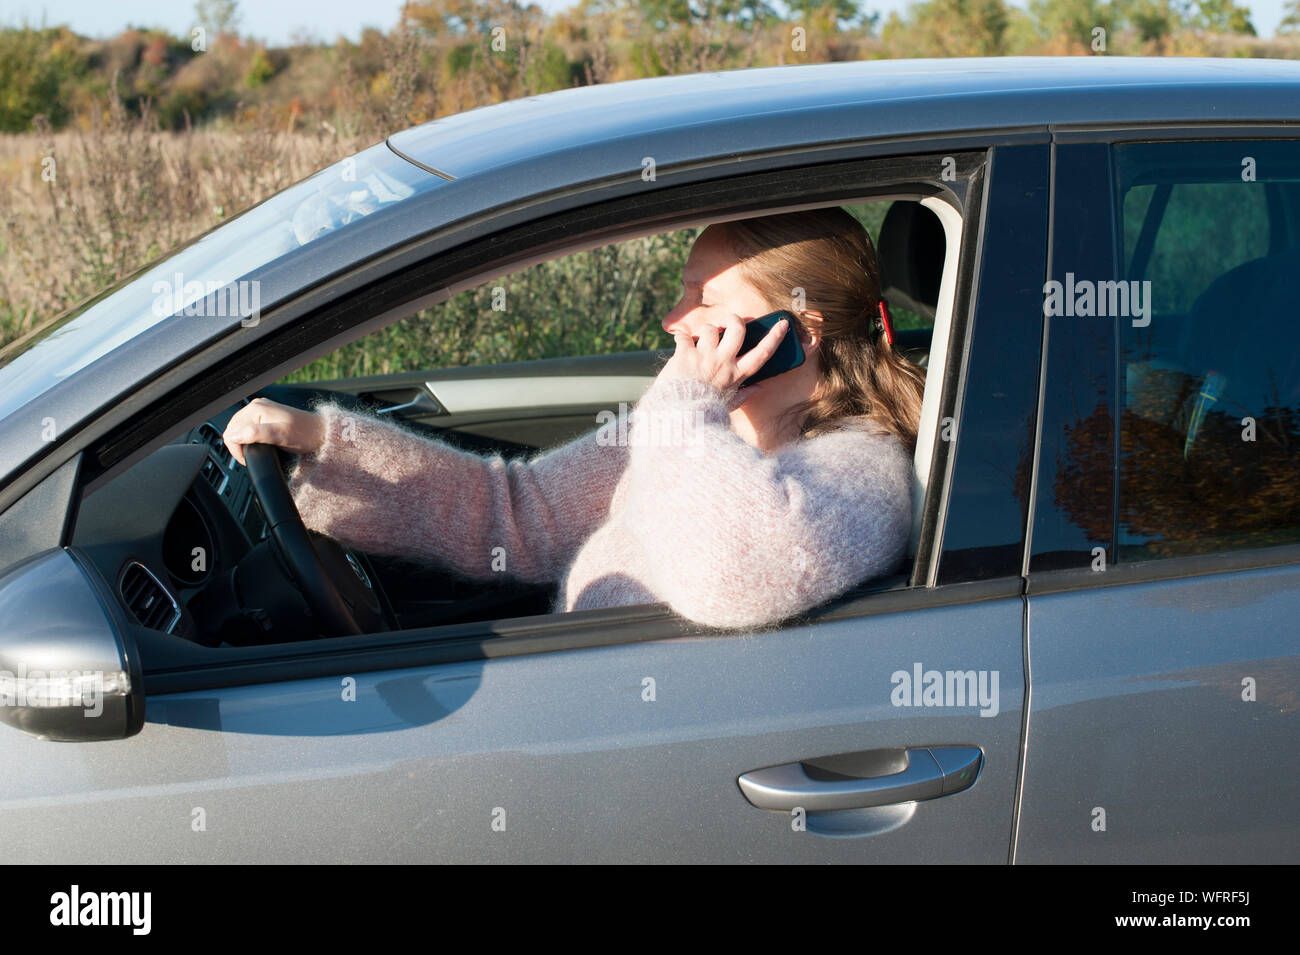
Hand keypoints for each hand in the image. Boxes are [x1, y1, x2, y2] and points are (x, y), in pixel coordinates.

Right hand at [222, 397, 325, 466]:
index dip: (237, 449)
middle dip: (239, 446)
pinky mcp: (266, 416)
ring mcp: (261, 410)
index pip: (231, 431)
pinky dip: (250, 438)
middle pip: (234, 429)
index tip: (248, 459)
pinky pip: (249, 427)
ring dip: (244, 442)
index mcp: (256, 409)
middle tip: (254, 457)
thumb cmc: (305, 434)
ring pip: (240, 429)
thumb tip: (234, 436)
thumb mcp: (280, 435)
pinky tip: (260, 444)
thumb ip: (256, 434)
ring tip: (258, 451)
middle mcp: (256, 406)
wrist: (322, 432)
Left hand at [662, 313, 788, 397]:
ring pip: (710, 329)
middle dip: (735, 320)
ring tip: (699, 343)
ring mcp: (704, 357)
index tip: (783, 323)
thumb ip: (744, 394)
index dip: (775, 337)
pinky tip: (681, 347)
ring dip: (704, 333)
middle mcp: (723, 363)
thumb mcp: (729, 404)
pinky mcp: (685, 355)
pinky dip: (681, 339)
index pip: (762, 353)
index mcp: (736, 375)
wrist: (680, 416)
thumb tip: (759, 388)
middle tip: (729, 323)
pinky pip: (684, 336)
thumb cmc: (705, 409)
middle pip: (737, 329)